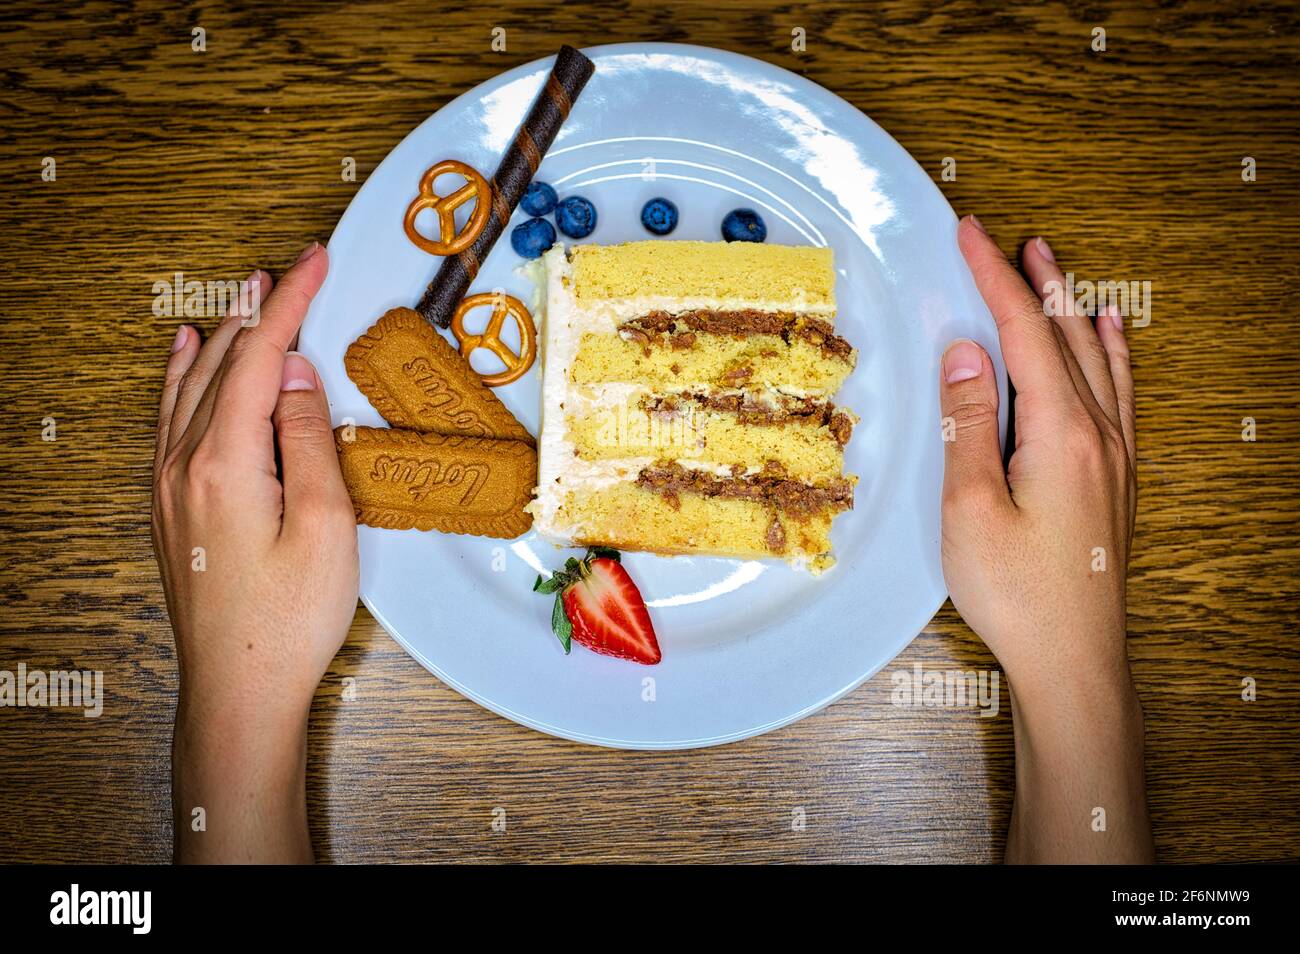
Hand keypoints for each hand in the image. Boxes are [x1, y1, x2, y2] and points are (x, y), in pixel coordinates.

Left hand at [151, 243, 357, 862]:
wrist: (238, 688)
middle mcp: (185, 463)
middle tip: (286, 268)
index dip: (290, 302)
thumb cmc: (289, 618)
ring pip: (190, 386)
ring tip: (241, 295)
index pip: (261, 357)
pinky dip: (182, 376)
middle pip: (221, 363)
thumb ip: (309, 441)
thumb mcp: (325, 526)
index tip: (313, 259)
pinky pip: (169, 417)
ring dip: (220, 335)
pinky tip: (185, 360)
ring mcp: (170, 485)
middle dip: (257, 309)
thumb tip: (298, 376)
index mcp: (226, 461)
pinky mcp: (170, 507)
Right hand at [939, 216, 1150, 862]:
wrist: (1074, 658)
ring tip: (1057, 268)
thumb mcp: (970, 508)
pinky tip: (1111, 340)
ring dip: (1072, 309)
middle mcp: (1097, 434)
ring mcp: (1114, 457)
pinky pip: (1120, 394)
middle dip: (1036, 282)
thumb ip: (968, 424)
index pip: (1023, 333)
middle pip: (1064, 336)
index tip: (971, 232)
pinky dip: (1112, 355)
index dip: (995, 277)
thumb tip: (967, 352)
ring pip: (1096, 359)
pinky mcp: (1115, 480)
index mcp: (1060, 432)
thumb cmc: (1017, 592)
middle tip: (1012, 238)